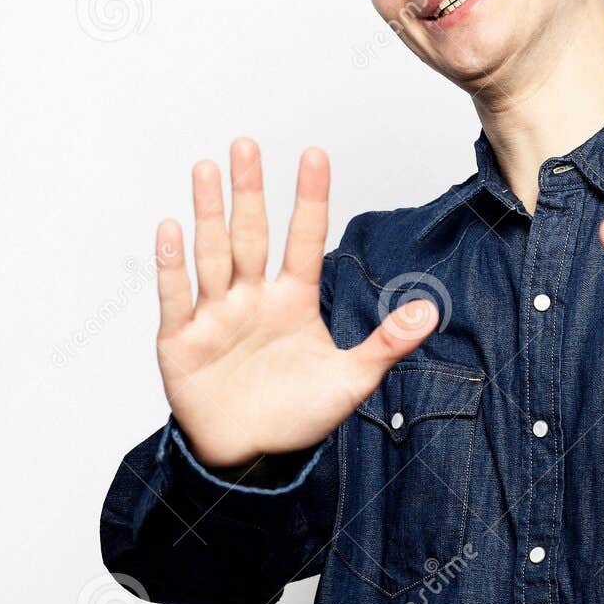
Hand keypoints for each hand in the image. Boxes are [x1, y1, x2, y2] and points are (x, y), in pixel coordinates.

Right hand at [154, 139, 436, 469]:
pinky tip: (171, 227)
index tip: (314, 154)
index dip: (310, 198)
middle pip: (252, 234)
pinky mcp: (182, 340)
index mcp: (294, 299)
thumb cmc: (297, 416)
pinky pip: (177, 296)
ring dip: (209, 212)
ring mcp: (216, 315)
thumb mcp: (351, 380)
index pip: (305, 239)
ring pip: (213, 253)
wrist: (250, 458)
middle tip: (246, 144)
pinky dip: (173, 265)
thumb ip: (387, 343)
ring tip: (206, 169)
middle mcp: (253, 297)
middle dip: (250, 190)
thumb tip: (432, 311)